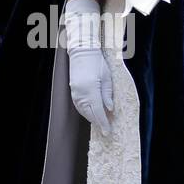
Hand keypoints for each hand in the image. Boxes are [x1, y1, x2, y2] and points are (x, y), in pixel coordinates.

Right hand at [64, 0, 112, 134]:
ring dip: (92, 118)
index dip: (103, 123)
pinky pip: (79, 106)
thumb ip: (107, 95)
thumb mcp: (107, 78)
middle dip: (98, 122)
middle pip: (90, 114)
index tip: (108, 131)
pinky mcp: (73, 91)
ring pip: (83, 111)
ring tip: (100, 122)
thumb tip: (110, 109)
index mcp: (91, 90)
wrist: (82, 52)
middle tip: (106, 129)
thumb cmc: (97, 63)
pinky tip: (91, 113)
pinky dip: (85, 112)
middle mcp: (81, 93)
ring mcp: (76, 92)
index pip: (98, 111)